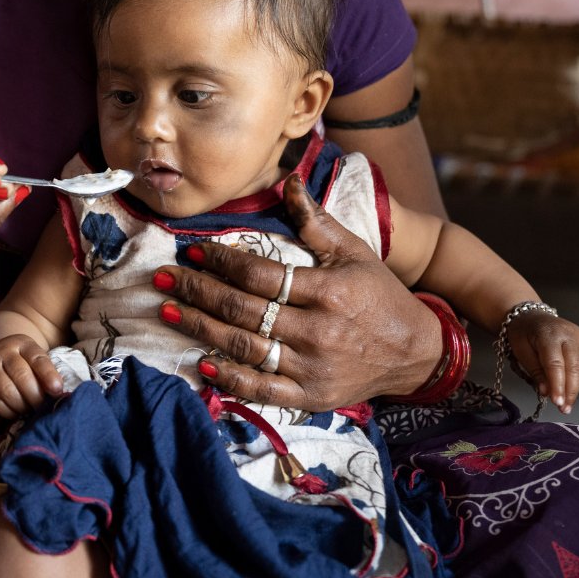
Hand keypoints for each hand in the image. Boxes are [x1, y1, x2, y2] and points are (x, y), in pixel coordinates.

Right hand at [0, 336, 64, 418]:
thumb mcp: (36, 360)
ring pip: (6, 389)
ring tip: (30, 410)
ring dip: (22, 405)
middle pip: (21, 375)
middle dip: (35, 396)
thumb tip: (59, 394)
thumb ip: (47, 374)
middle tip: (43, 407)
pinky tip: (16, 412)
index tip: (58, 391)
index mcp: (23, 343)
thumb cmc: (24, 362)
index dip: (49, 375)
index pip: (37, 359)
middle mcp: (3, 351)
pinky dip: (8, 411)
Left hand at [152, 174, 441, 411]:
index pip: (261, 275)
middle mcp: (316, 331)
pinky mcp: (311, 397)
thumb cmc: (379, 294)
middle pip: (243, 310)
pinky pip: (263, 391)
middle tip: (162, 279)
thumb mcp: (353, 251)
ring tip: (168, 310)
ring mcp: (312, 368)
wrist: (416, 352)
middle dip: (197, 291)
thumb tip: (288, 180)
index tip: (193, 251)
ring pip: (245, 348)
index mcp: (326, 291)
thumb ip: (316, 220)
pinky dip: (231, 380)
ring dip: (201, 329)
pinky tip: (202, 362)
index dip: (222, 262)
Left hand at [506, 312, 578, 413]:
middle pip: (574, 368)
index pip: (555, 363)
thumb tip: (547, 393)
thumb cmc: (523, 334)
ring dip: (576, 388)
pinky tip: (571, 383)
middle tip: (563, 408)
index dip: (557, 385)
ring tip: (564, 399)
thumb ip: (534, 371)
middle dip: (569, 392)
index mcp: (548, 333)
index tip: (557, 402)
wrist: (532, 317)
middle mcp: (569, 334)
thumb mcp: (520, 351)